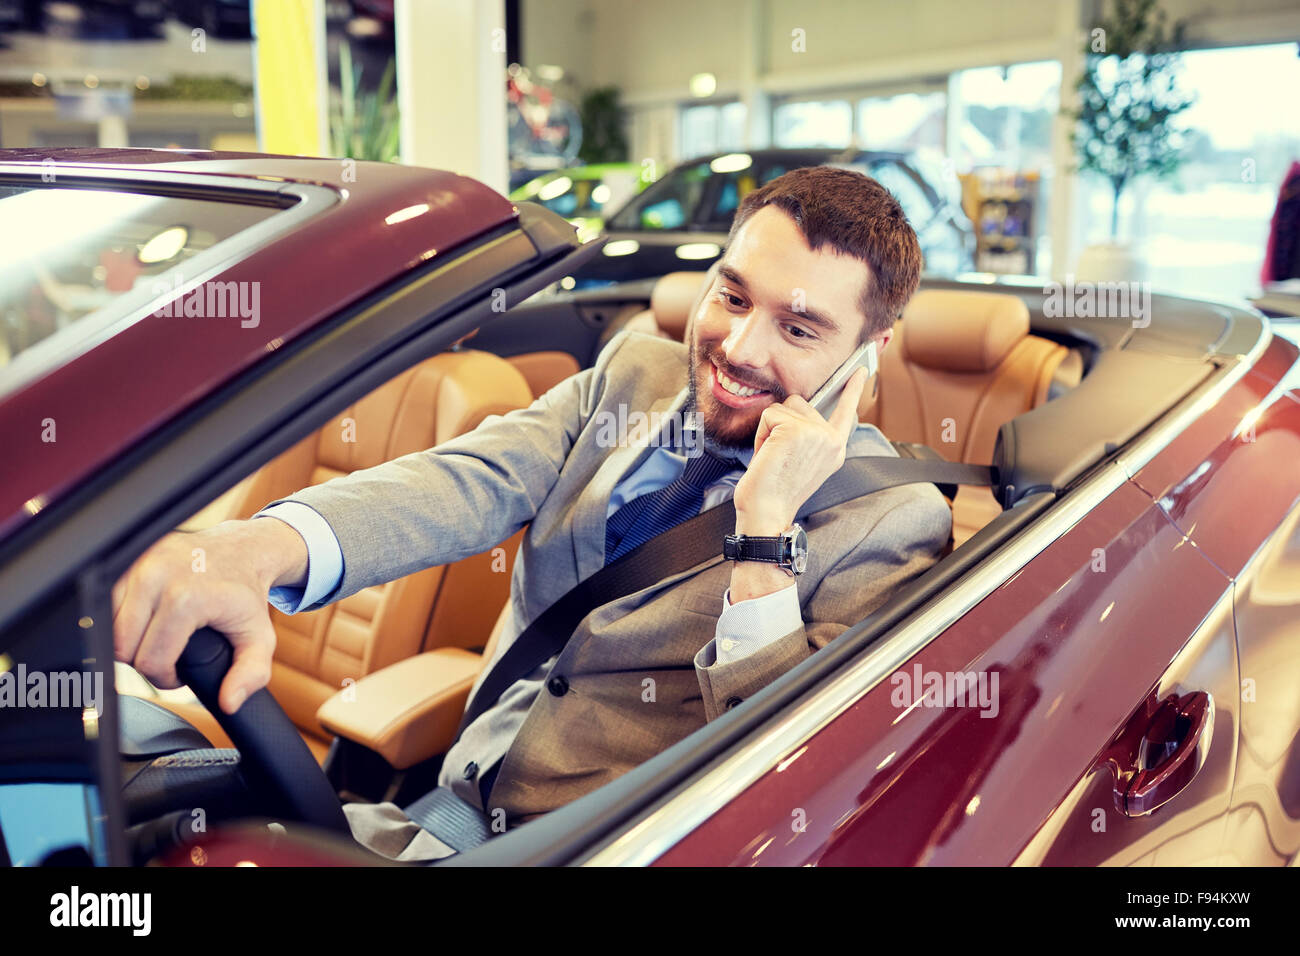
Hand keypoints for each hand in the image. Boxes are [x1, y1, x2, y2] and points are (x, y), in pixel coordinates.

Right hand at [111, 518, 306, 714]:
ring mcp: (139, 563)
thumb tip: (229, 702)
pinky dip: (120, 618)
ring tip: (157, 637)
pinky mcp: (128, 557)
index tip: (180, 671)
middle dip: (143, 660)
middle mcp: (155, 576)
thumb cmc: (246, 595)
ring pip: (107, 626)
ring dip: (128, 640)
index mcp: (185, 598)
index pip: (149, 661)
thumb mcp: (259, 637)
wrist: (242, 551)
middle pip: (121, 647)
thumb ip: (251, 674)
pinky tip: (146, 619)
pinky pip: (106, 602)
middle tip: (168, 655)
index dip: (165, 678)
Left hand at [732, 366, 868, 534]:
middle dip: (782, 423)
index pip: (846, 412)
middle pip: (800, 403)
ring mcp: (817, 434)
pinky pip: (769, 415)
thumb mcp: (801, 460)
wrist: (768, 512)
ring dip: (770, 429)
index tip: (862, 369)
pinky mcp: (797, 430)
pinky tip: (768, 456)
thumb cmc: (775, 492)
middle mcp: (831, 440)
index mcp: (835, 449)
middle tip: (779, 457)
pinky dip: (761, 435)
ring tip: (774, 457)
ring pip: (783, 407)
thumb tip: (797, 406)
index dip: (854, 388)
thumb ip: (807, 435)